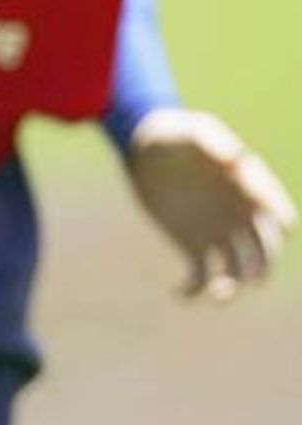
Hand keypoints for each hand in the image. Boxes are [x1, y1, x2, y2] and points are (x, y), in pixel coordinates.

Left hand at [125, 107, 296, 301]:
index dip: (280, 225)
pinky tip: (178, 292)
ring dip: (232, 288)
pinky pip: (201, 276)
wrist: (143, 145)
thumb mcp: (193, 130)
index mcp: (249, 189)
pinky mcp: (192, 243)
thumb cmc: (174, 132)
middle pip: (266, 252)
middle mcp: (239, 215)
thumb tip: (236, 159)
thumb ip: (214, 142)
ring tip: (216, 293)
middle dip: (263, 268)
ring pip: (237, 272)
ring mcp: (218, 232)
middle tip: (250, 278)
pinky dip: (194, 289)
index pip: (279, 215)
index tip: (271, 231)